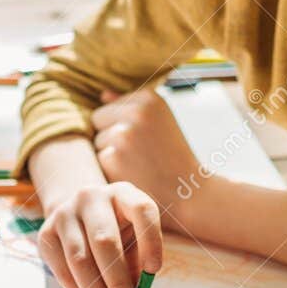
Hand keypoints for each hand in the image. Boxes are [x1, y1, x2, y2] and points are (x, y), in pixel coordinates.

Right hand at [36, 178, 161, 287]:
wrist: (75, 211)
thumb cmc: (114, 229)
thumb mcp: (132, 238)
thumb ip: (139, 266)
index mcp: (123, 193)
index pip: (142, 210)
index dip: (150, 240)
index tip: (155, 271)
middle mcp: (92, 198)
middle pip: (105, 242)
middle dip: (119, 283)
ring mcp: (65, 214)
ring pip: (80, 260)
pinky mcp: (46, 233)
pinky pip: (63, 271)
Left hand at [91, 88, 204, 202]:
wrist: (189, 194)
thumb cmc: (172, 158)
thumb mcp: (160, 122)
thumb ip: (131, 105)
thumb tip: (102, 94)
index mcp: (148, 98)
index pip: (109, 107)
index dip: (123, 126)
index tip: (146, 139)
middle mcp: (136, 112)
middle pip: (98, 120)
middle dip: (111, 136)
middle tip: (140, 153)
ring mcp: (123, 135)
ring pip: (97, 142)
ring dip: (112, 155)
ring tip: (139, 165)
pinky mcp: (113, 158)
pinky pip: (97, 160)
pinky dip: (111, 171)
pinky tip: (133, 176)